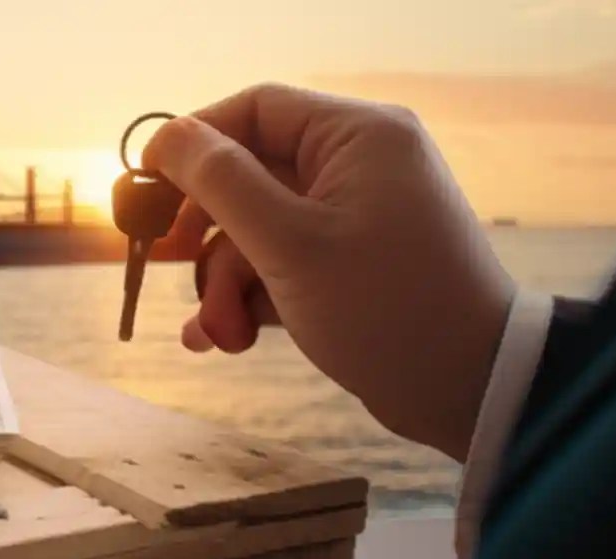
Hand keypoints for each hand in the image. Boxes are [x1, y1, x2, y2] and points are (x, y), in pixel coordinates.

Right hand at [141, 83, 516, 461]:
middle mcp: (357, 165)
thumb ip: (221, 184)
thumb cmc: (386, 308)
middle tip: (170, 265)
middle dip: (208, 237)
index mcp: (356, 136)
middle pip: (248, 177)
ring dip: (225, 283)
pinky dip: (250, 298)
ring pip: (256, 230)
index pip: (254, 110)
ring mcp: (354, 216)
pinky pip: (279, 263)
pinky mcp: (350, 263)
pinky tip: (226, 339)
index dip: (193, 143)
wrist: (470, 389)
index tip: (144, 185)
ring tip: (220, 334)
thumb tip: (167, 138)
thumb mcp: (289, 245)